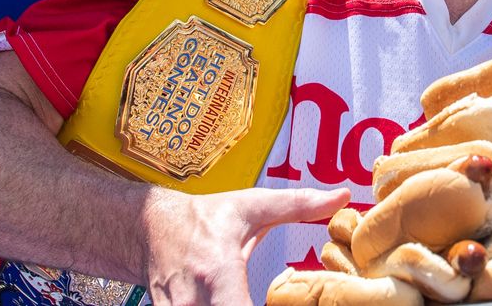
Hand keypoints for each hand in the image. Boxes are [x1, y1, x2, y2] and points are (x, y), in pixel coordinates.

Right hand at [142, 186, 349, 305]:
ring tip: (250, 299)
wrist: (149, 229)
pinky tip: (236, 304)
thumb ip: (299, 205)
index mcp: (219, 272)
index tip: (290, 304)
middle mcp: (194, 301)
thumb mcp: (252, 206)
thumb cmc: (203, 218)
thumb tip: (342, 197)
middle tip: (281, 302)